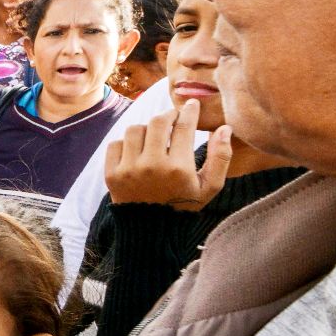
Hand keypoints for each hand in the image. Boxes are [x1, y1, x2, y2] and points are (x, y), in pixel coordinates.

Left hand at [104, 99, 232, 210]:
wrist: (151, 230)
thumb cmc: (184, 205)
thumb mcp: (210, 187)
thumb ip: (221, 157)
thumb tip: (224, 128)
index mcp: (178, 168)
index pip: (183, 127)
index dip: (189, 111)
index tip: (191, 104)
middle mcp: (152, 166)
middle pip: (157, 122)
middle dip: (167, 116)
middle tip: (173, 118)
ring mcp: (128, 170)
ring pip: (134, 130)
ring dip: (146, 129)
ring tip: (154, 137)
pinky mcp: (111, 174)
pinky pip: (115, 144)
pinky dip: (125, 143)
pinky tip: (137, 150)